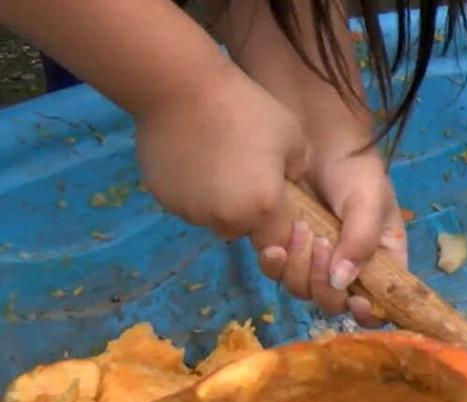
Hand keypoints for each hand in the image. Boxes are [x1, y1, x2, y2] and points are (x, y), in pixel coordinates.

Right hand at [134, 62, 308, 257]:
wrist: (182, 87)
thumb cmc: (246, 108)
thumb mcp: (294, 138)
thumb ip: (297, 173)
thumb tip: (288, 185)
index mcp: (262, 208)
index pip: (276, 241)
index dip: (278, 226)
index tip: (276, 200)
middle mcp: (224, 219)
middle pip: (241, 231)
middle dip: (247, 214)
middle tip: (245, 175)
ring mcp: (189, 211)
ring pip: (209, 218)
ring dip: (216, 202)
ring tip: (216, 162)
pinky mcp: (161, 197)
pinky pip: (184, 203)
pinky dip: (190, 189)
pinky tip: (192, 158)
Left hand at [256, 148, 407, 326]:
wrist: (311, 134)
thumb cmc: (352, 165)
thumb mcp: (370, 198)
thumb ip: (362, 240)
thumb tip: (344, 284)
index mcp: (381, 259)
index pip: (381, 302)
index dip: (369, 312)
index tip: (356, 300)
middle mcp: (348, 266)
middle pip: (336, 302)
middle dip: (326, 284)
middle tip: (324, 245)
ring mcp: (314, 260)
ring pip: (305, 291)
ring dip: (302, 268)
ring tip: (302, 229)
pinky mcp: (283, 248)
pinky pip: (278, 272)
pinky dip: (276, 263)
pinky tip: (275, 244)